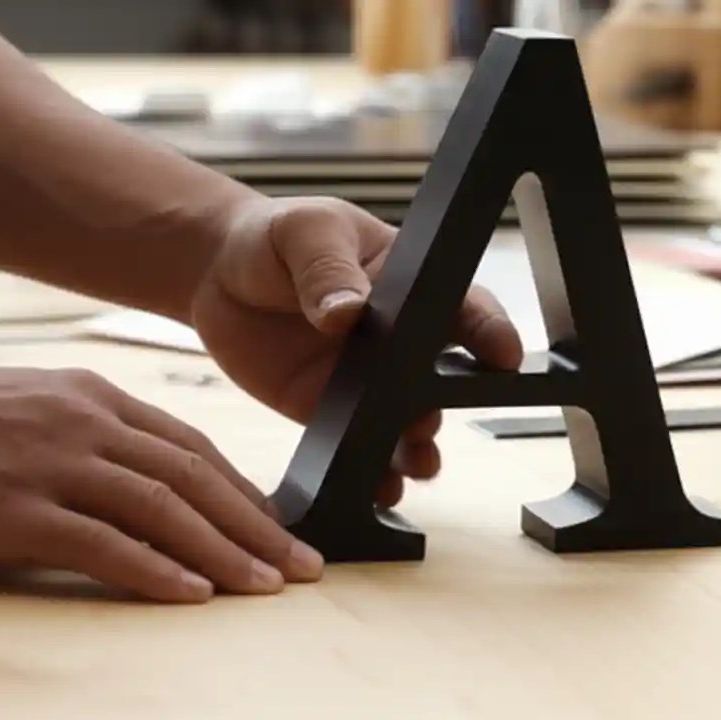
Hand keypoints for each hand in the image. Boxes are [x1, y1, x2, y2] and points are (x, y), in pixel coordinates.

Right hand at [0, 363, 322, 602]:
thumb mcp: (36, 406)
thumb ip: (97, 435)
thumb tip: (154, 478)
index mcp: (96, 398)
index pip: (193, 447)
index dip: (246, 491)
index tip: (281, 527)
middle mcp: (86, 424)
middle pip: (194, 477)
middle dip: (258, 526)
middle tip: (302, 566)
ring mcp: (52, 464)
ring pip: (162, 508)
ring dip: (224, 551)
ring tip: (266, 587)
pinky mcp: (15, 509)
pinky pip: (101, 543)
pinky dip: (154, 570)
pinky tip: (192, 594)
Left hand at [190, 197, 523, 506]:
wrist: (215, 271)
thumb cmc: (273, 236)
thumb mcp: (305, 232)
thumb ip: (326, 270)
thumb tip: (347, 312)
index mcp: (410, 284)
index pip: (464, 308)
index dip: (490, 332)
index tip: (504, 358)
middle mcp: (399, 338)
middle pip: (443, 378)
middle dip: (445, 405)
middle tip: (427, 420)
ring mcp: (366, 379)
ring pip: (408, 421)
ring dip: (417, 447)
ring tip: (414, 464)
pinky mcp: (327, 410)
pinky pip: (359, 446)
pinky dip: (372, 473)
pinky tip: (375, 488)